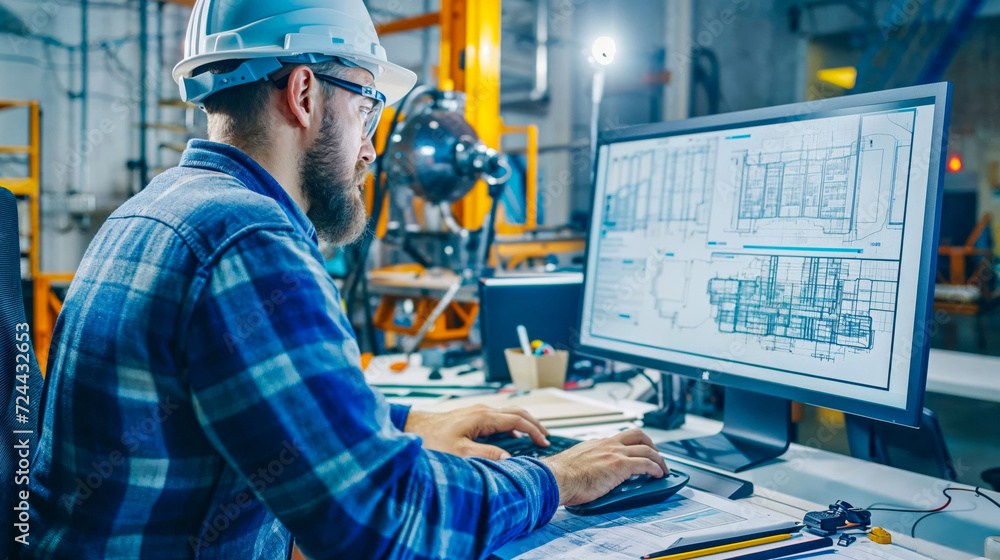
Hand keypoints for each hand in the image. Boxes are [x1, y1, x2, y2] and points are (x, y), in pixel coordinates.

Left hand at [403, 404, 549, 459]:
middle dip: (534, 424)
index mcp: (483, 417)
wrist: (413, 430)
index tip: (545, 442)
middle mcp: (481, 410)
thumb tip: (510, 459)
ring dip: (524, 422)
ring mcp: (476, 411)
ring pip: (508, 412)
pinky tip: (512, 433)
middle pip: (516, 412)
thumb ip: (486, 456)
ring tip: (534, 434)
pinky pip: (499, 416)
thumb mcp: (460, 453)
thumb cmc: (432, 441)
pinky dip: (512, 422)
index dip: (534, 431)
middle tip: (546, 437)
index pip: (517, 420)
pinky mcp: (470, 416)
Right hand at [541, 429, 668, 505]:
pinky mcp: (620, 464)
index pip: (618, 440)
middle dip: (650, 444)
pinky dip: (656, 468)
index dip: (630, 446)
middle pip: (637, 435)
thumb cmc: (560, 476)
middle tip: (655, 455)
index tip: (634, 453)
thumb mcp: (574, 466)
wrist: (557, 477)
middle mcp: (606, 444)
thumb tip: (584, 477)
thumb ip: (583, 466)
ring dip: (658, 458)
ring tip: (662, 468)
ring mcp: (614, 453)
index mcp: (595, 445)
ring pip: (646, 448)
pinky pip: (646, 463)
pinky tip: (659, 475)